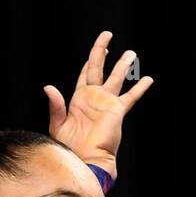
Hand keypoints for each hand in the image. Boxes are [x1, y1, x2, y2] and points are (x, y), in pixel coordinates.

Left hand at [44, 30, 153, 178]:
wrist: (85, 161)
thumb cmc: (70, 147)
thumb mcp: (58, 124)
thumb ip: (55, 105)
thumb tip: (48, 87)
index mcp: (79, 99)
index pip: (85, 74)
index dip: (89, 61)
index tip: (97, 49)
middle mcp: (94, 98)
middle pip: (99, 68)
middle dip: (102, 51)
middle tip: (108, 35)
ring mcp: (106, 103)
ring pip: (116, 77)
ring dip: (122, 65)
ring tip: (130, 53)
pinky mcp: (117, 110)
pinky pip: (131, 96)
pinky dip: (139, 88)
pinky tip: (147, 79)